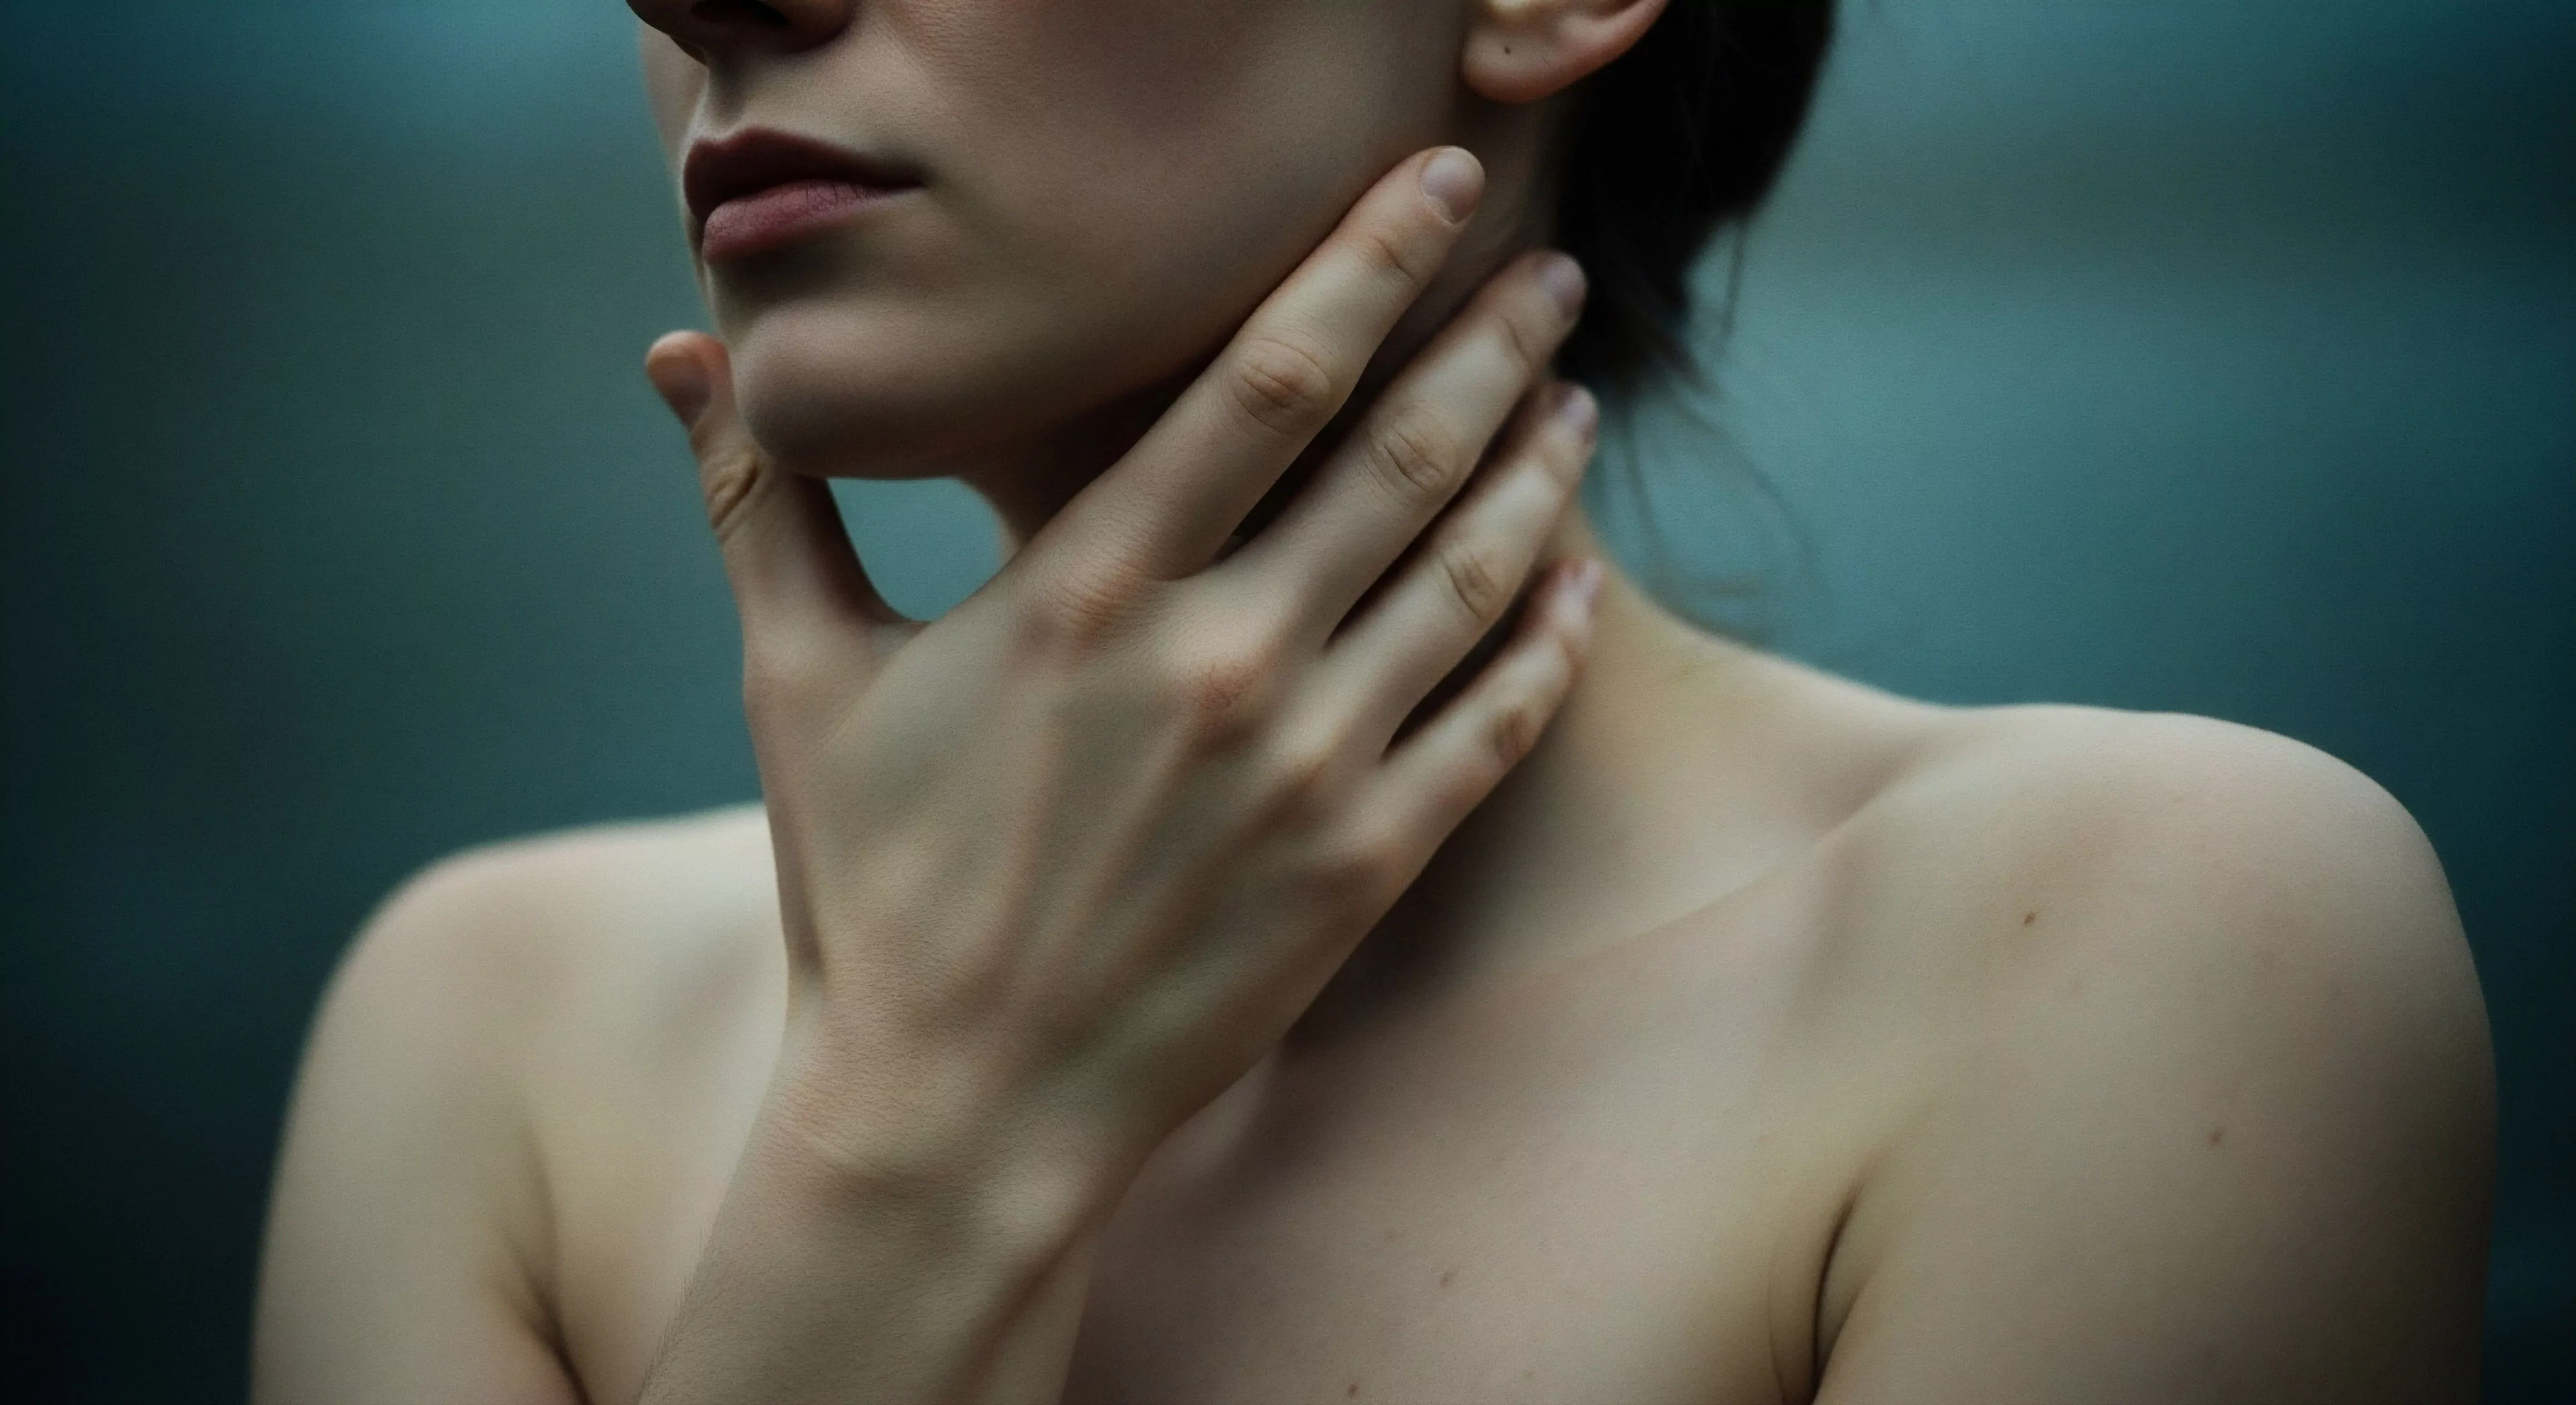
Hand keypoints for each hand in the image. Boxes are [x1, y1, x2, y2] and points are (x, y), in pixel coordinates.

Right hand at [646, 146, 1600, 1195]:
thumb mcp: (799, 680)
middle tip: (1547, 271)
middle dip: (1488, 343)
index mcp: (1086, 592)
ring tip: (1574, 401)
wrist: (953, 1117)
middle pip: (1400, 454)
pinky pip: (1492, 728)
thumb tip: (672, 351)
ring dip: (1536, 475)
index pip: (1266, 378)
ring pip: (1467, 578)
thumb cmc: (870, 894)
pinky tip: (1575, 580)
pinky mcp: (1360, 870)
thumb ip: (762, 500)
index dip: (1366, 262)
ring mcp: (1305, 771)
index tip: (1434, 186)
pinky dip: (1546, 643)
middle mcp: (1216, 662)